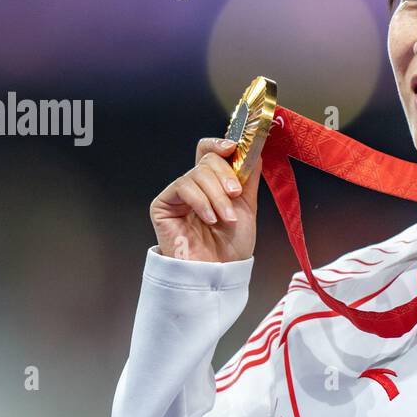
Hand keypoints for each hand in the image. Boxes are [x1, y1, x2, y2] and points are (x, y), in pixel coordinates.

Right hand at [150, 137, 261, 261]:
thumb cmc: (231, 247)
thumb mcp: (247, 207)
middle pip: (206, 159)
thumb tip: (254, 150)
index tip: (233, 148)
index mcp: (213, 183)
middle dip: (225, 175)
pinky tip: (209, 218)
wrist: (218, 273)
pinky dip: (201, 201)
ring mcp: (178, 195)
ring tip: (226, 218)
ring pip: (197, 174)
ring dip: (217, 195)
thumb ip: (248, 178)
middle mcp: (194, 186)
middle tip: (236, 194)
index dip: (219, 143)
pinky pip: (182, 187)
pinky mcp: (163, 205)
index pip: (209, 151)